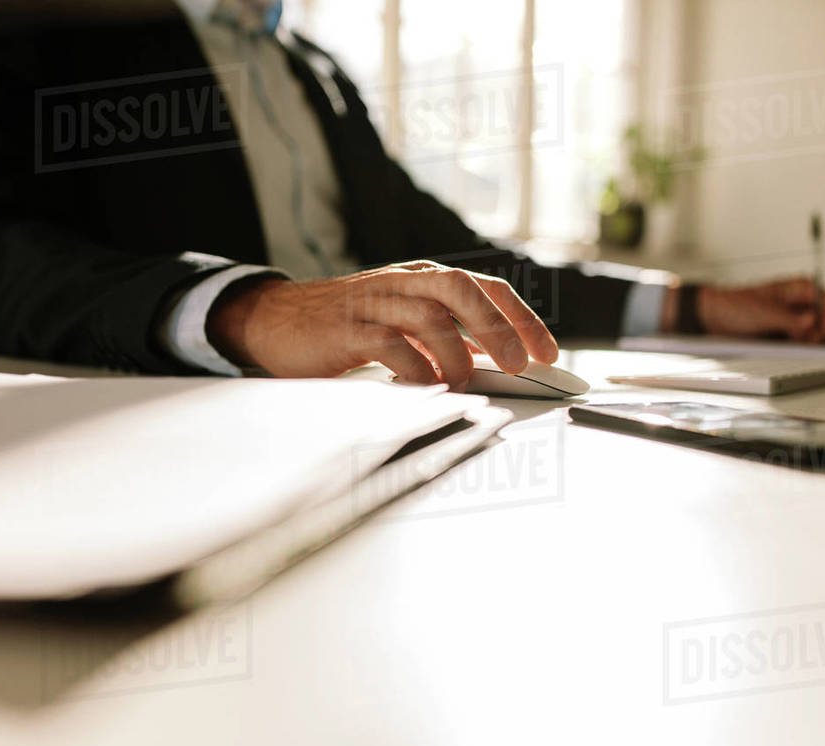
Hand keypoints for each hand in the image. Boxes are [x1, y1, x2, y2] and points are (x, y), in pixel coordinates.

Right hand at [206, 261, 558, 389]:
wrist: (277, 320)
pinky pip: (390, 344)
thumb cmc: (347, 325)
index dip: (522, 317)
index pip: (486, 287)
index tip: (547, 351)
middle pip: (462, 291)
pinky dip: (415, 368)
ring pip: (429, 315)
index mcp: (423, 280)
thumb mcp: (404, 323)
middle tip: (518, 365)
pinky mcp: (347, 329)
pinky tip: (425, 387)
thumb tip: (498, 359)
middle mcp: (403, 284)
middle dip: (497, 328)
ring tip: (465, 382)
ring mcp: (374, 304)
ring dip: (456, 352)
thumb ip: (447, 335)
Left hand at [694, 278, 824, 342]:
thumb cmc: (736, 306)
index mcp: (802, 289)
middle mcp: (805, 304)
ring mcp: (800, 321)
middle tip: (810, 340)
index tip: (820, 332)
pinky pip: (811, 345)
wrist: (716, 319)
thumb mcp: (763, 312)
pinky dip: (808, 349)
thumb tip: (812, 323)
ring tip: (798, 343)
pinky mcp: (793, 336)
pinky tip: (794, 348)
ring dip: (818, 342)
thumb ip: (789, 319)